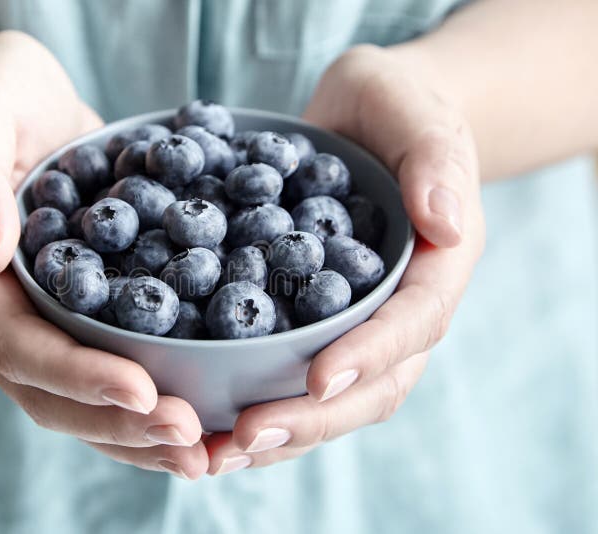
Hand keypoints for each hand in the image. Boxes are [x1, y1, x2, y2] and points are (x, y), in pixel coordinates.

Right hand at [0, 31, 206, 478]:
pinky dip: (149, 401)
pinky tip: (201, 417)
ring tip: (205, 453)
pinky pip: (109, 367)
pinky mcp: (80, 308)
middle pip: (51, 394)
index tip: (145, 392)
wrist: (11, 98)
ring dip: (140, 434)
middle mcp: (1, 310)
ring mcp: (39, 316)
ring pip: (81, 400)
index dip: (79, 377)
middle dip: (120, 424)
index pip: (18, 347)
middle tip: (191, 439)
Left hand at [204, 45, 485, 474]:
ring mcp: (354, 322)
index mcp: (435, 268)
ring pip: (328, 397)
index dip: (370, 354)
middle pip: (370, 385)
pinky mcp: (310, 319)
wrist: (362, 116)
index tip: (317, 378)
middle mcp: (398, 309)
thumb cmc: (395, 106)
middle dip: (312, 417)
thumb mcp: (417, 111)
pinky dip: (252, 400)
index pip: (414, 324)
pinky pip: (288, 370)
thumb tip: (447, 220)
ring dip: (277, 431)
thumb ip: (437, 159)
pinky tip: (204, 419)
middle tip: (247, 437)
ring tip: (217, 452)